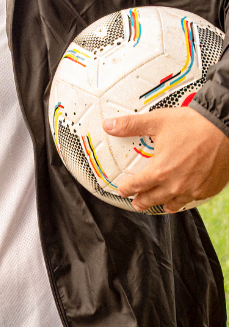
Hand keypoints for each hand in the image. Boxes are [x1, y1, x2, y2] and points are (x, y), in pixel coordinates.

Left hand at [105, 107, 228, 211]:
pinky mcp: (208, 189)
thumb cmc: (194, 124)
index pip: (137, 185)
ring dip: (162, 204)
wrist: (224, 128)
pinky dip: (183, 200)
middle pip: (152, 199)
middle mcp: (175, 185)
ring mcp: (193, 189)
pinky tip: (182, 199)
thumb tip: (109, 125)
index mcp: (160, 171)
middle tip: (136, 203)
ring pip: (172, 203)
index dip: (127, 189)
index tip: (122, 190)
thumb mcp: (157, 121)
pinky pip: (191, 200)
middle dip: (141, 201)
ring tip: (158, 205)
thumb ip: (131, 125)